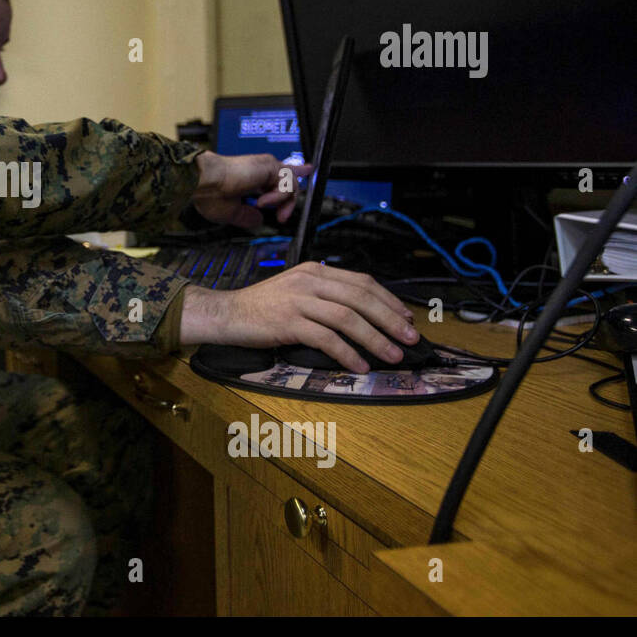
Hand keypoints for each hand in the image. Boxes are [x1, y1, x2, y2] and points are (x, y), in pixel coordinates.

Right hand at [177, 262, 417, 373]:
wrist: (227, 313)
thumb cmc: (262, 307)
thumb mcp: (296, 290)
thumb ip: (325, 295)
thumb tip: (363, 314)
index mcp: (315, 271)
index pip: (362, 282)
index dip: (389, 301)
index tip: (407, 319)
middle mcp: (309, 281)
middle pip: (361, 298)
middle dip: (390, 320)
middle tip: (410, 339)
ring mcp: (298, 300)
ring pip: (348, 318)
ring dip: (375, 338)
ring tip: (392, 355)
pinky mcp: (288, 322)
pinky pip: (326, 338)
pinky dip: (347, 353)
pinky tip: (358, 365)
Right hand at [193, 151, 308, 227]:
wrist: (202, 182)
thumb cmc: (207, 193)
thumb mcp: (231, 212)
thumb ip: (247, 216)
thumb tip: (258, 221)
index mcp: (250, 177)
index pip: (277, 176)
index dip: (293, 176)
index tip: (306, 172)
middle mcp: (259, 169)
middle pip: (290, 180)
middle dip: (289, 201)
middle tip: (282, 217)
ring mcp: (265, 167)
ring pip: (291, 184)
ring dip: (281, 202)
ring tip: (262, 207)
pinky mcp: (269, 166)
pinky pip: (287, 185)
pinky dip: (277, 198)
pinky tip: (261, 202)